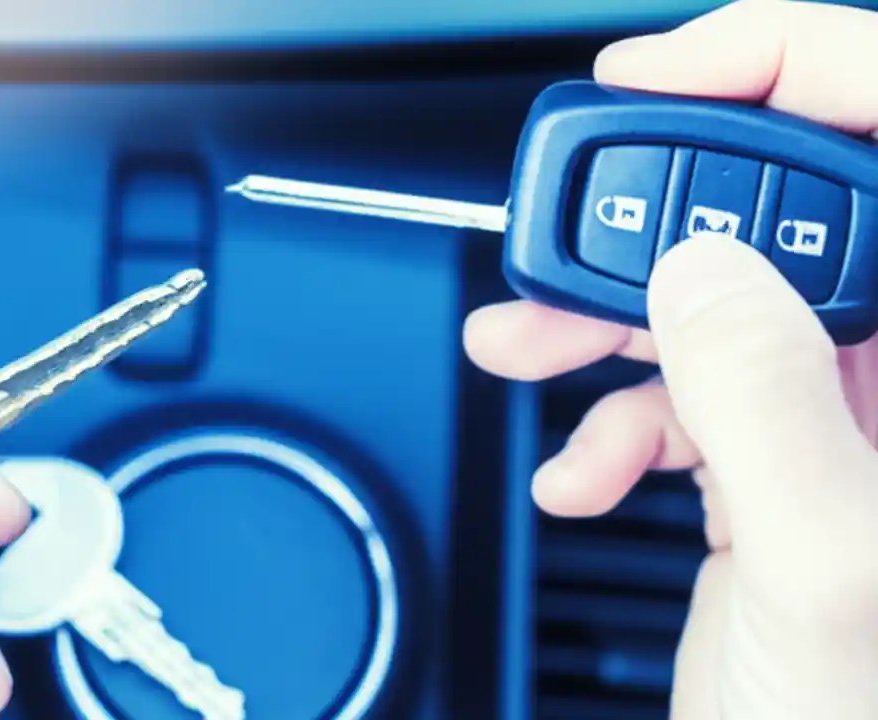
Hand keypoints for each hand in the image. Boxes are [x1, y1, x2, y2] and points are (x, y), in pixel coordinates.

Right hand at [465, 2, 877, 717]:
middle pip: (779, 203)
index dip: (780, 68)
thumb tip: (698, 270)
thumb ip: (765, 397)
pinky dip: (610, 417)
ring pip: (711, 291)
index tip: (655, 83)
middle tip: (569, 245)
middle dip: (649, 218)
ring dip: (600, 318)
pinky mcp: (769, 452)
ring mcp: (841, 406)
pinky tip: (586, 470)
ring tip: (529, 348)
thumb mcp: (824, 562)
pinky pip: (678, 386)